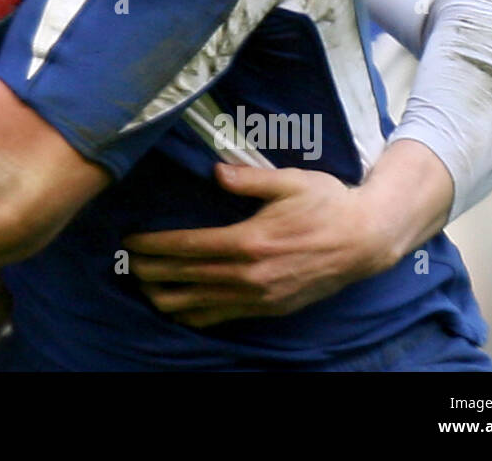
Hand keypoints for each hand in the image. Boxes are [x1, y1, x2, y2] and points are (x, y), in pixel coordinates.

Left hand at [123, 163, 388, 328]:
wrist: (366, 242)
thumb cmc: (327, 204)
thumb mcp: (289, 181)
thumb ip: (248, 178)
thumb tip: (215, 171)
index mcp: (249, 241)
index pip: (186, 247)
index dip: (152, 246)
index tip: (129, 241)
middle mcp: (250, 276)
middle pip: (184, 279)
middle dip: (149, 272)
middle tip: (125, 262)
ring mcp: (259, 298)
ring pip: (197, 306)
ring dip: (165, 297)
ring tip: (144, 284)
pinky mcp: (269, 309)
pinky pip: (221, 319)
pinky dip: (193, 315)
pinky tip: (178, 307)